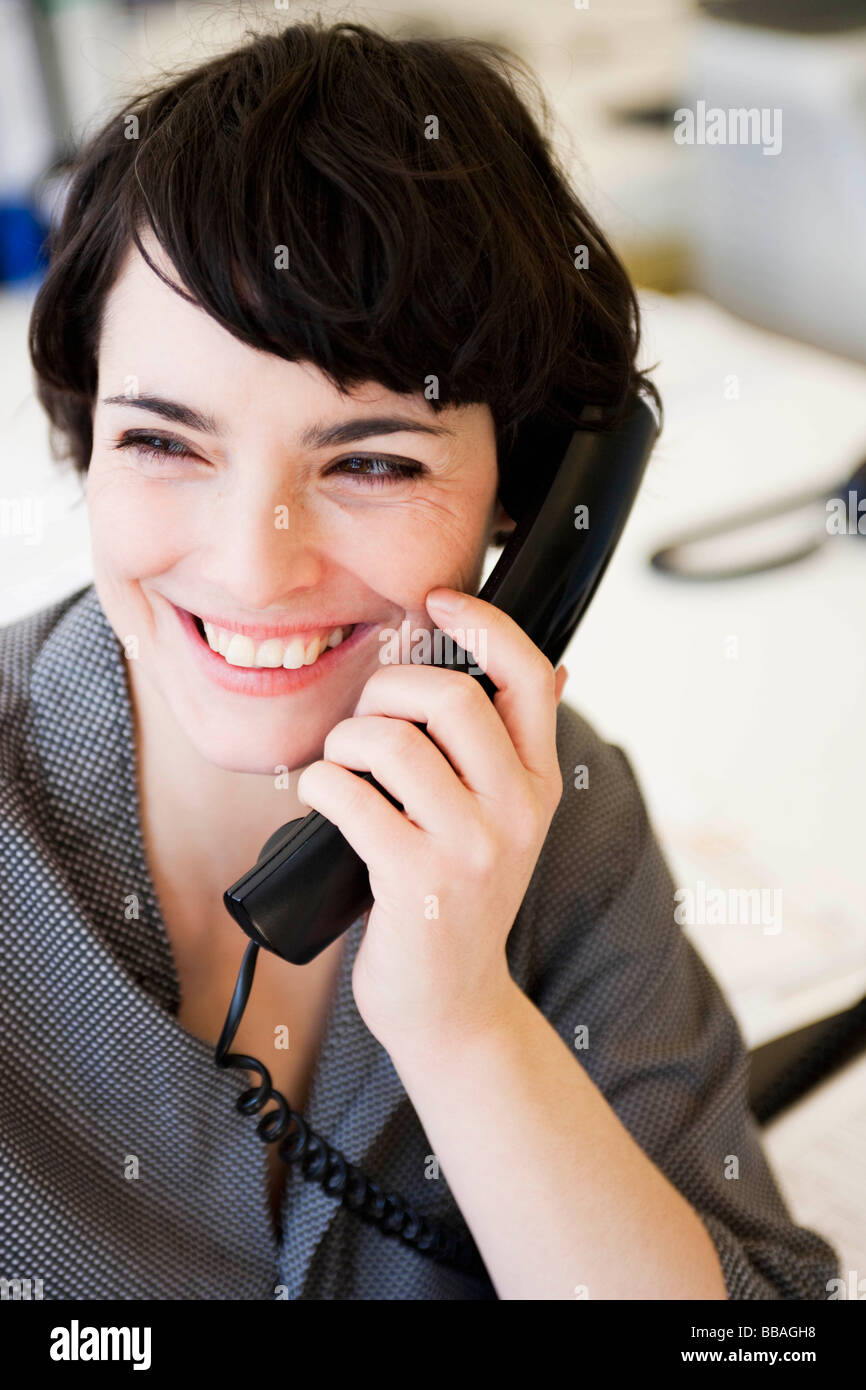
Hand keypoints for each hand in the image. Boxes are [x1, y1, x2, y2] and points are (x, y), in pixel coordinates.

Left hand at [295, 588, 567, 1054]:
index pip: (529, 675)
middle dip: (386, 691)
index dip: (482, 625)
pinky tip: (320, 802)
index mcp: (540, 785)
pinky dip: (317, 785)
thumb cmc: (459, 899)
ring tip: (340, 768)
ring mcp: (471, 848)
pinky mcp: (416, 881)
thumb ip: (517, 750)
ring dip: (343, 742)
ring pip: (389, 742)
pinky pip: (348, 794)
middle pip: (450, 697)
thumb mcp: (508, 823)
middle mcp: (517, 811)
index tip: (438, 604)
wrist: (451, 1005)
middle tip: (365, 720)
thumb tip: (554, 665)